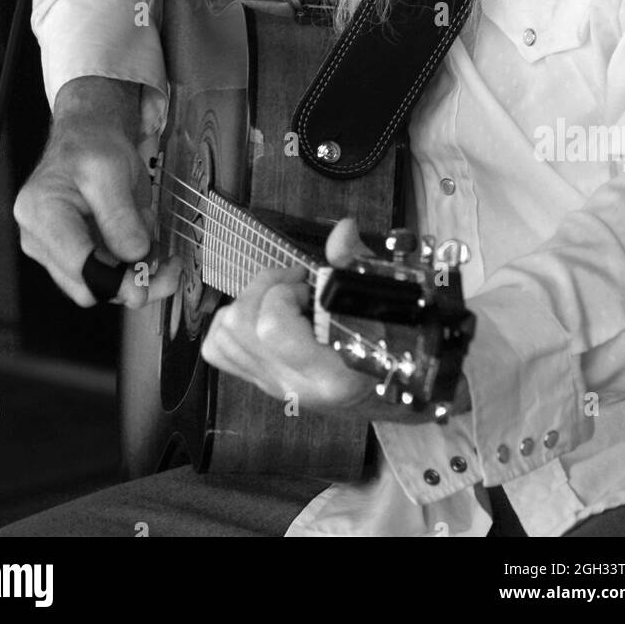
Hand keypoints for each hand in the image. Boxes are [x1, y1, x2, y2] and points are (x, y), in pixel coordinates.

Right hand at [13, 76, 181, 307]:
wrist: (88, 137)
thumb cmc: (93, 146)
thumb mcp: (112, 171)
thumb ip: (121, 216)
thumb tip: (135, 256)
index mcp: (41, 213)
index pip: (78, 266)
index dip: (116, 281)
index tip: (148, 281)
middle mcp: (38, 238)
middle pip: (88, 287)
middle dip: (131, 281)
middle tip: (168, 264)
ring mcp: (52, 250)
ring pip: (99, 288)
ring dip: (134, 276)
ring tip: (157, 246)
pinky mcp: (71, 256)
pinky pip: (103, 277)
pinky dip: (129, 270)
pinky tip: (147, 249)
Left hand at [202, 218, 468, 422]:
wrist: (404, 393)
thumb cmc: (399, 344)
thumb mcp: (389, 302)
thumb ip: (358, 265)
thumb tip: (341, 230)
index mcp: (329, 374)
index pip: (270, 328)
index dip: (280, 291)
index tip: (306, 280)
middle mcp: (295, 387)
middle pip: (240, 326)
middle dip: (262, 288)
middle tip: (294, 283)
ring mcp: (275, 388)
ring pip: (224, 337)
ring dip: (245, 303)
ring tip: (281, 298)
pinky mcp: (262, 382)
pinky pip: (220, 350)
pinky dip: (232, 324)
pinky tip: (263, 314)